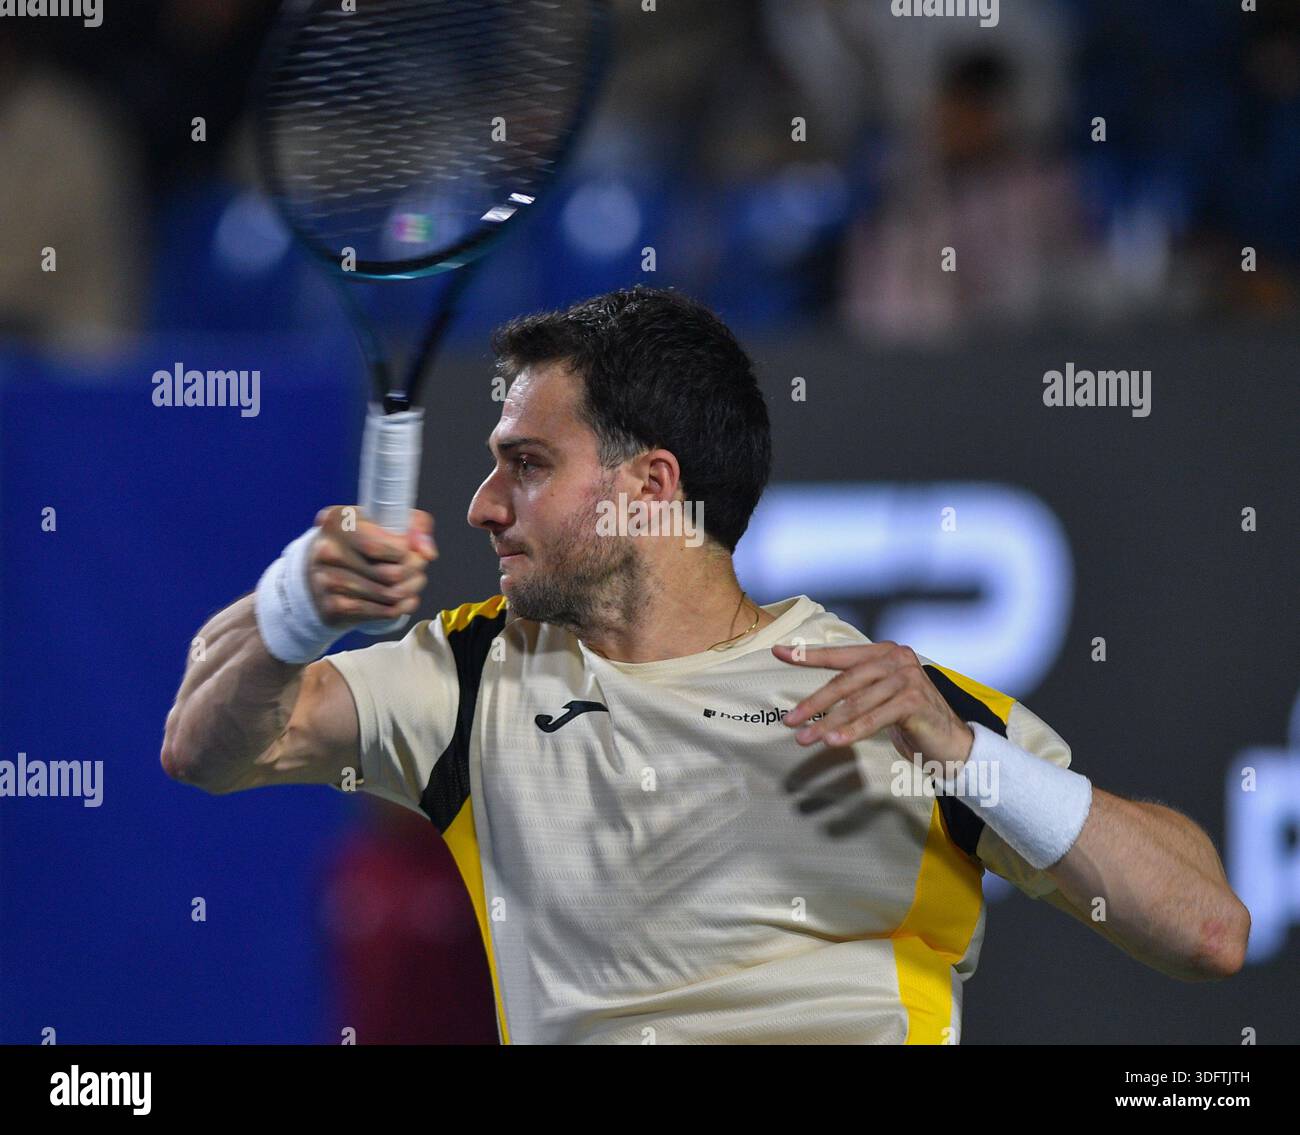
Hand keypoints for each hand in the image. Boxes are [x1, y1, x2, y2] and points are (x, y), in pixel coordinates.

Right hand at [308, 505, 436, 627]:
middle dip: (415, 573)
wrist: (318, 573)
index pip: (384, 545)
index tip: (414, 552)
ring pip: (390, 594)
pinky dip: (400, 608)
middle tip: (417, 570)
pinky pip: (381, 612)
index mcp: (338, 521)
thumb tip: (427, 552)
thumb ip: (415, 525)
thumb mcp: (385, 521)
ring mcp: (327, 581)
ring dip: (410, 591)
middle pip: (392, 573)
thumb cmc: (360, 543)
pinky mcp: (333, 607)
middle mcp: (328, 551)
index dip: (409, 553)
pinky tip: (400, 601)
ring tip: (410, 584)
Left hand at [771, 641, 974, 766]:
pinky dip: (852, 731)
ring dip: (827, 722)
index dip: (808, 655)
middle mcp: (897, 659)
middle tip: (789, 720)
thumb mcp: (880, 697)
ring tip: (805, 738)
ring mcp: (907, 678)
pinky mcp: (914, 700)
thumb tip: (814, 696)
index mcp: (885, 652)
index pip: (839, 655)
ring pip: (856, 702)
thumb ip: (857, 688)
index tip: (778, 653)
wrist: (952, 744)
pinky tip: (834, 741)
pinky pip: (875, 718)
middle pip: (845, 681)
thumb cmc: (910, 721)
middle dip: (814, 702)